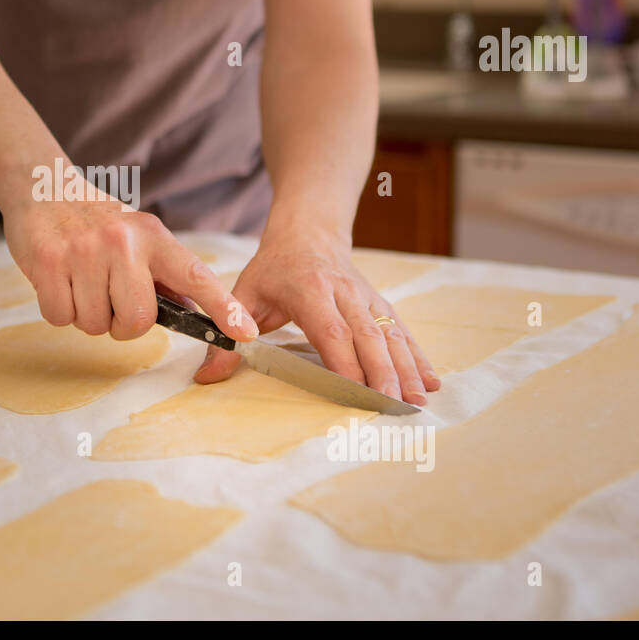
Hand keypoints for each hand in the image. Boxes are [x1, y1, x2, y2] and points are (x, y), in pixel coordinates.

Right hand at [4, 197, 258, 343]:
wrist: (43, 187)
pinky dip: (60, 310)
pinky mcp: (48, 262)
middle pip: (137, 321)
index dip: (223, 307)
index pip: (196, 276)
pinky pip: (61, 317)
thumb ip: (166, 276)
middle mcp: (122, 242)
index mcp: (154, 237)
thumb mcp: (140, 237)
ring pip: (94, 324)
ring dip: (87, 315)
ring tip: (81, 283)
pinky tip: (60, 282)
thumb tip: (196, 314)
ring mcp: (83, 252)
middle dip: (122, 324)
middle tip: (109, 299)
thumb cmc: (98, 223)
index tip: (244, 333)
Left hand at [193, 227, 439, 403]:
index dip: (345, 362)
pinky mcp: (380, 302)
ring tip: (417, 402)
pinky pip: (402, 330)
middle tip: (394, 408)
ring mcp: (366, 297)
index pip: (331, 330)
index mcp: (309, 290)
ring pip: (391, 334)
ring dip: (407, 369)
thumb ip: (227, 334)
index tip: (354, 392)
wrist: (308, 231)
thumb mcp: (244, 293)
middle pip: (368, 336)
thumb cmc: (273, 268)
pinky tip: (431, 380)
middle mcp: (344, 292)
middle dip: (384, 373)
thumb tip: (207, 376)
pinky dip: (418, 355)